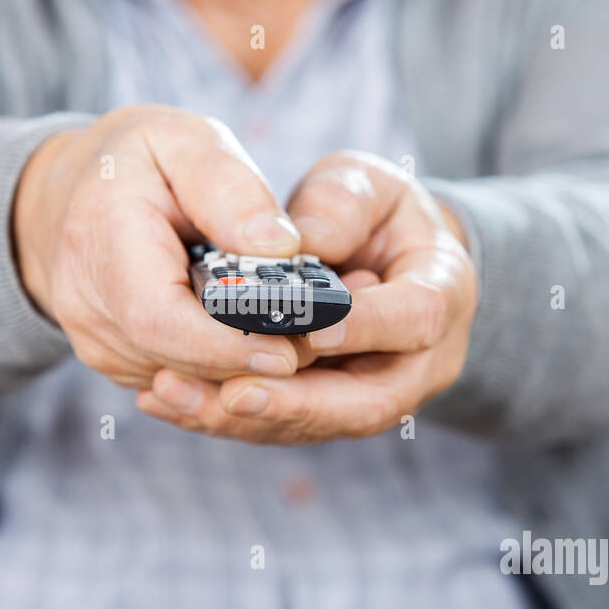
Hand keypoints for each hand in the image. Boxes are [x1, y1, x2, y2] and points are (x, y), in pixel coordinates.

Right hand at [12, 105, 305, 388]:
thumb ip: (233, 188)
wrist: (72, 193)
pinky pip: (177, 380)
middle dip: (248, 359)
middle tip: (313, 342)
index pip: (159, 319)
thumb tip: (280, 247)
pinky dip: (220, 366)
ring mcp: (96, 340)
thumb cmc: (139, 161)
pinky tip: (252, 336)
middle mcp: (87, 304)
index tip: (286, 351)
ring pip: (182, 379)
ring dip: (239, 367)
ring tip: (290, 333)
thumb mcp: (186, 142)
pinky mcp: (114, 360)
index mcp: (101, 239)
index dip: (224, 345)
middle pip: (177, 359)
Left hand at [135, 150, 477, 442]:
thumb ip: (340, 205)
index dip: (366, 328)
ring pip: (315, 425)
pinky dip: (221, 415)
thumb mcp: (365, 184)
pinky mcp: (325, 412)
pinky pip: (278, 424)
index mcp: (442, 292)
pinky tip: (167, 399)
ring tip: (176, 395)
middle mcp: (418, 363)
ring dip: (244, 418)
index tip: (311, 331)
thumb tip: (299, 245)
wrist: (381, 255)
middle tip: (230, 392)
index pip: (415, 319)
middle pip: (365, 404)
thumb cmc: (373, 211)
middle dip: (295, 404)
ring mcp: (372, 396)